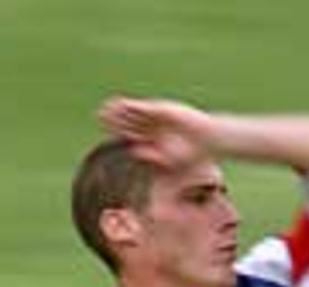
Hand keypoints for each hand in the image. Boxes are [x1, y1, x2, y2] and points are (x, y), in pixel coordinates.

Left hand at [98, 97, 217, 169]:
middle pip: (130, 122)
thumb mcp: (168, 161)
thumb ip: (151, 158)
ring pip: (134, 114)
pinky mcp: (163, 110)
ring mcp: (158, 118)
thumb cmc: (193, 156)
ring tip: (104, 108)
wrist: (209, 141)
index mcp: (155, 141)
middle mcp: (155, 128)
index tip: (105, 131)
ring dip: (120, 111)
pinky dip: (131, 106)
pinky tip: (119, 104)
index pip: (133, 135)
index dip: (119, 132)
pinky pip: (143, 108)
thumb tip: (134, 153)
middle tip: (99, 117)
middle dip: (115, 121)